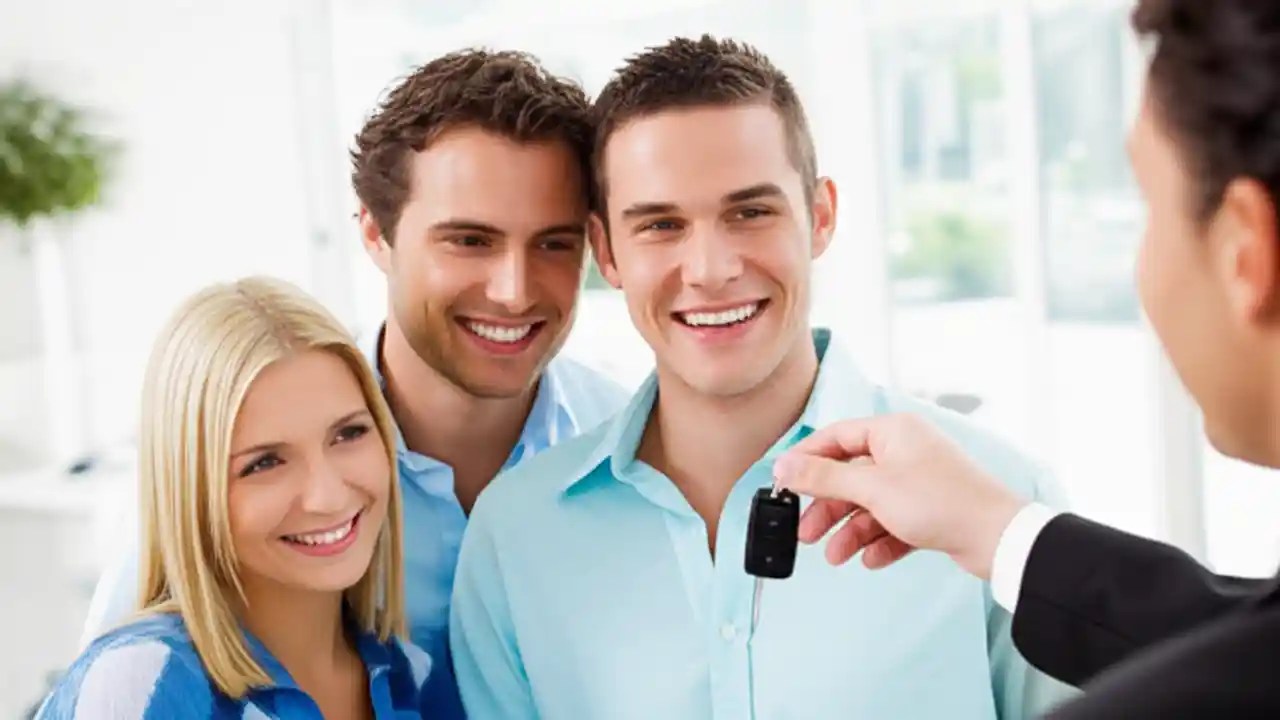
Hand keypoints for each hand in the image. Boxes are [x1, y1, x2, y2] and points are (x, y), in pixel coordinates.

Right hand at [773, 413, 1026, 578]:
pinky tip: (870, 560)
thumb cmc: (940, 502)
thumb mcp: (871, 488)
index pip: (836, 437)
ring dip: (850, 531)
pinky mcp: (931, 510)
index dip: (806, 460)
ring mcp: (919, 481)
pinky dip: (879, 541)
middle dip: (828, 508)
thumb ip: (823, 478)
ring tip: (836, 557)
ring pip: (871, 504)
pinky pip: (894, 523)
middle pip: (851, 476)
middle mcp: (905, 451)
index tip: (783, 484)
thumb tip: (784, 465)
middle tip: (806, 534)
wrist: (998, 538)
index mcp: (892, 432)